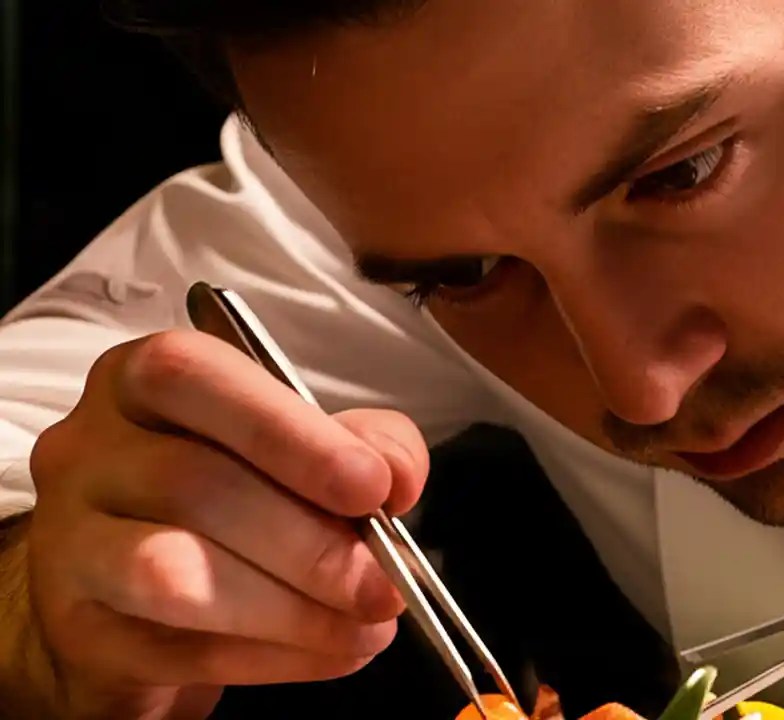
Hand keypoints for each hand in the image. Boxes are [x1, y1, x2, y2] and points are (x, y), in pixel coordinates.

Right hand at [22, 329, 427, 717]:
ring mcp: (68, 542)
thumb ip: (365, 443)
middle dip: (312, 544)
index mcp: (142, 381)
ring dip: (291, 608)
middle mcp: (88, 450)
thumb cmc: (234, 502)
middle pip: (194, 485)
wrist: (142, 600)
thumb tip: (396, 475)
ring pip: (172, 572)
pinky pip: (177, 648)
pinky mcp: (79, 629)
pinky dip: (272, 657)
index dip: (289, 433)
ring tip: (367, 624)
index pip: (193, 377)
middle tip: (385, 584)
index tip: (373, 487)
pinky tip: (333, 652)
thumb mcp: (304, 452)